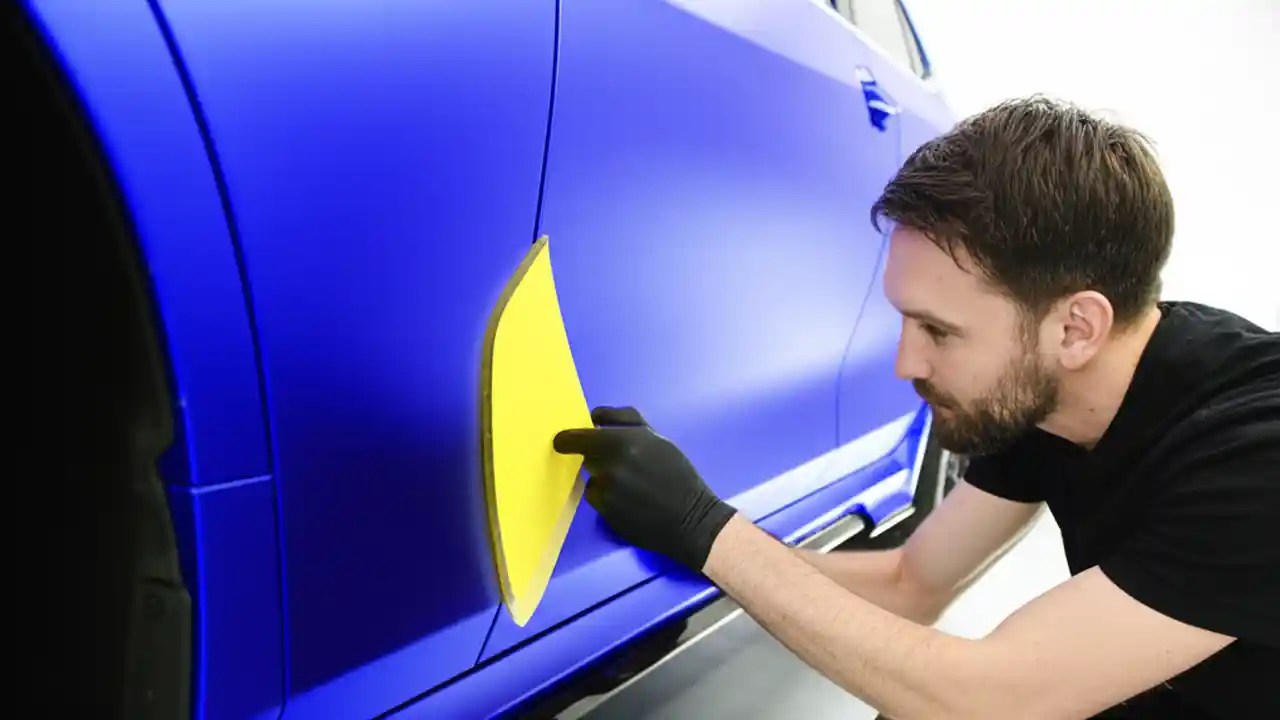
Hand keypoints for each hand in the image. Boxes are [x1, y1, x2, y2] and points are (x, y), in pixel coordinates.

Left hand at [553, 406, 736, 571]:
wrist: (690, 519)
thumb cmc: (676, 474)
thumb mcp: (657, 438)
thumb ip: (625, 421)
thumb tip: (594, 416)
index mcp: (624, 441)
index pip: (578, 437)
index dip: (567, 439)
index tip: (561, 442)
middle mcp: (610, 465)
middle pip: (586, 456)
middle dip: (597, 458)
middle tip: (620, 465)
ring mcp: (606, 491)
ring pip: (592, 477)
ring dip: (603, 478)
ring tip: (630, 486)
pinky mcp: (605, 512)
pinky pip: (596, 498)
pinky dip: (606, 497)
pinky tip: (628, 502)